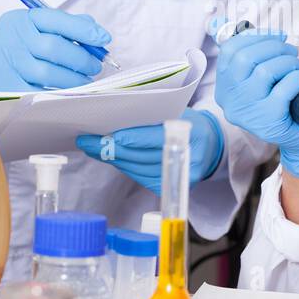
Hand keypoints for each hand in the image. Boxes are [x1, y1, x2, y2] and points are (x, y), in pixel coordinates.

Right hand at [0, 6, 109, 90]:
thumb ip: (64, 26)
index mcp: (19, 20)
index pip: (55, 19)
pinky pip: (40, 91)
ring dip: (73, 79)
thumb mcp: (37, 33)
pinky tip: (69, 92)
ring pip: (48, 72)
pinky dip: (59, 92)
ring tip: (84, 80)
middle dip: (81, 58)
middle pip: (54, 47)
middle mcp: (9, 38)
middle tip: (95, 67)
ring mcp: (5, 64)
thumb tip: (93, 27)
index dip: (82, 29)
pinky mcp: (5, 87)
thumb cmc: (21, 52)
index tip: (104, 38)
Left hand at [76, 109, 223, 193]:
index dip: (124, 139)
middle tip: (87, 141)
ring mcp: (177, 177)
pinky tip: (111, 157)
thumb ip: (153, 116)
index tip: (101, 136)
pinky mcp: (169, 186)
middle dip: (110, 149)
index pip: (149, 139)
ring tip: (93, 148)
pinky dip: (123, 166)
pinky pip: (139, 176)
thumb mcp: (179, 112)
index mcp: (190, 135)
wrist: (212, 145)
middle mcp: (186, 161)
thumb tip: (116, 120)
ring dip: (112, 159)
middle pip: (138, 157)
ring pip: (135, 169)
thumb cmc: (191, 123)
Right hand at [215, 29, 298, 179]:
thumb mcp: (260, 82)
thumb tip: (265, 32)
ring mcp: (248, 111)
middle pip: (245, 58)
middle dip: (274, 47)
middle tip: (290, 52)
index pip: (230, 50)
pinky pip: (284, 88)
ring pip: (265, 71)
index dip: (255, 36)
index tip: (276, 36)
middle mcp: (230, 100)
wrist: (297, 139)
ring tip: (298, 66)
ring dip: (288, 62)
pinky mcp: (268, 120)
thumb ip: (255, 59)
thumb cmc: (280, 105)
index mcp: (224, 87)